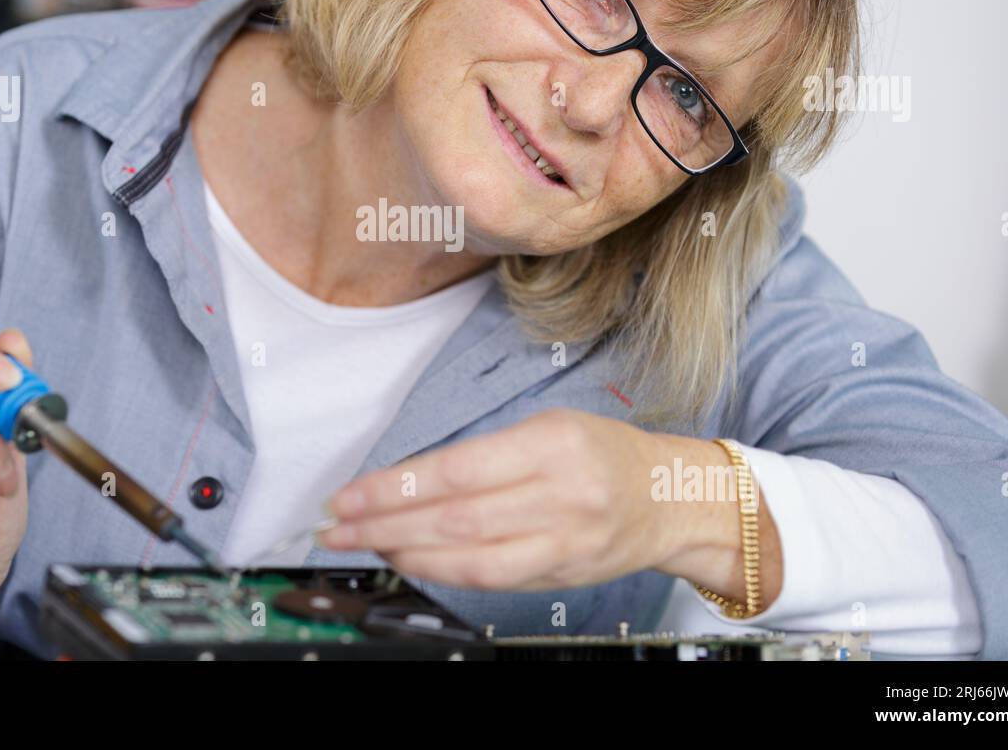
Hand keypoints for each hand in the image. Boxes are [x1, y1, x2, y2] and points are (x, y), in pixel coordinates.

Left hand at [319, 407, 782, 601]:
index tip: (351, 493)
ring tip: (362, 544)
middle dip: (384, 523)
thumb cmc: (603, 453)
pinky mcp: (560, 574)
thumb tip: (408, 481)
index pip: (457, 469)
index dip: (396, 486)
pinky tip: (408, 562)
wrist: (670, 499)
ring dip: (405, 551)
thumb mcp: (550, 428)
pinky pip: (491, 578)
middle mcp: (559, 493)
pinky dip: (442, 572)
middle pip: (454, 516)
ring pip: (468, 554)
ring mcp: (562, 540)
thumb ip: (486, 456)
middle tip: (337, 525)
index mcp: (551, 443)